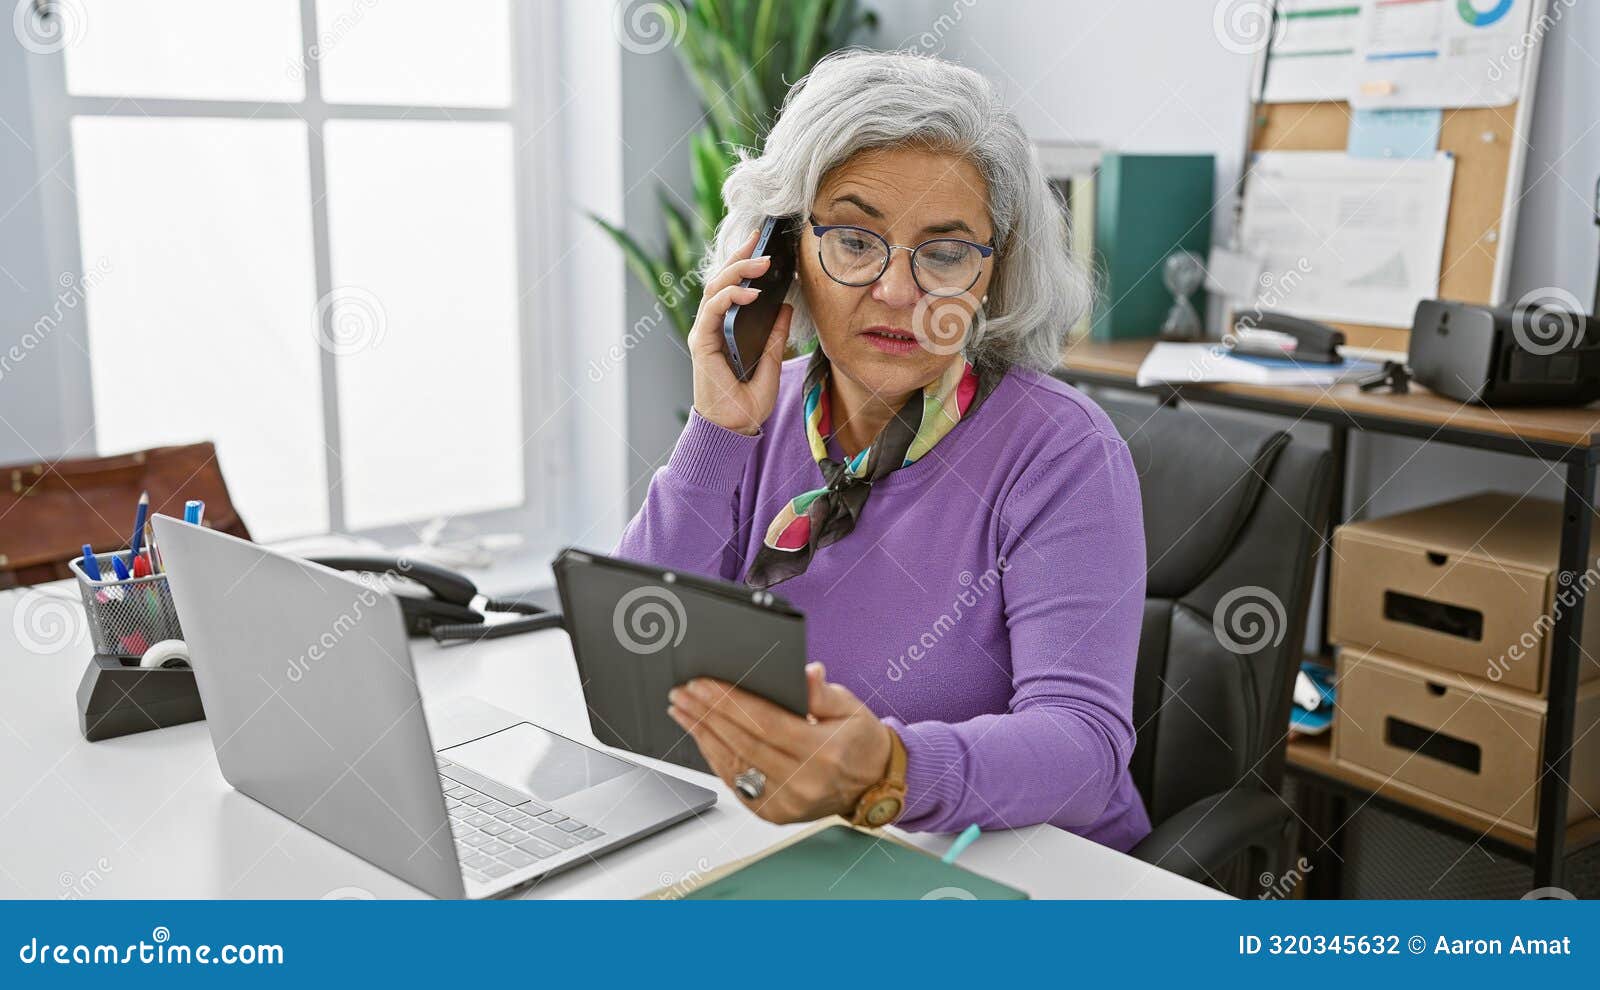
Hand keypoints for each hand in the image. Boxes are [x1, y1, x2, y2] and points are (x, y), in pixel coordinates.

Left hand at [668, 662, 891, 823]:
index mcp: (824, 752)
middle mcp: (804, 782)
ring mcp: (787, 803)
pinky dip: (714, 759)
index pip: (764, 723)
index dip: (729, 703)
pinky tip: (700, 737)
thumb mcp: (850, 707)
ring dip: (702, 735)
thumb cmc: (858, 740)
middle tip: (681, 693)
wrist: (871, 784)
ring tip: (682, 711)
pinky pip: (736, 784)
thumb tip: (805, 673)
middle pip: (742, 743)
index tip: (702, 684)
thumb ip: (823, 691)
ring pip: (734, 765)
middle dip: (706, 714)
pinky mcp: (774, 813)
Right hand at [688, 227, 793, 435]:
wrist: (734, 430)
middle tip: (762, 241)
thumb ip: (775, 335)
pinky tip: (751, 293)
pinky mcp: (701, 343)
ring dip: (738, 271)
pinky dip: (730, 297)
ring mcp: (705, 333)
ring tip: (763, 263)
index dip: (743, 262)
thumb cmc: (748, 403)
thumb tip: (787, 306)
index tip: (761, 242)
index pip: (732, 287)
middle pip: (721, 280)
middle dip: (740, 257)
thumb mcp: (771, 363)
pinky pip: (713, 310)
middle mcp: (711, 327)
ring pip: (715, 288)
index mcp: (725, 328)